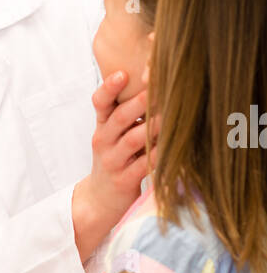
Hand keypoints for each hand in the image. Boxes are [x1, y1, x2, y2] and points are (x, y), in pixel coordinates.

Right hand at [72, 71, 160, 257]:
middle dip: (138, 103)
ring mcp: (112, 162)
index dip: (109, 87)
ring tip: (170, 115)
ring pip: (131, 140)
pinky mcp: (123, 181)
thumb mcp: (113, 135)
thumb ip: (127, 113)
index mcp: (102, 126)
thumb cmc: (115, 159)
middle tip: (157, 88)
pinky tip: (172, 146)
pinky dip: (158, 155)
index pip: (100, 102)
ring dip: (152, 127)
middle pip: (119, 118)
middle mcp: (103, 141)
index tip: (123, 73)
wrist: (101, 199)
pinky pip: (142, 166)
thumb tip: (157, 81)